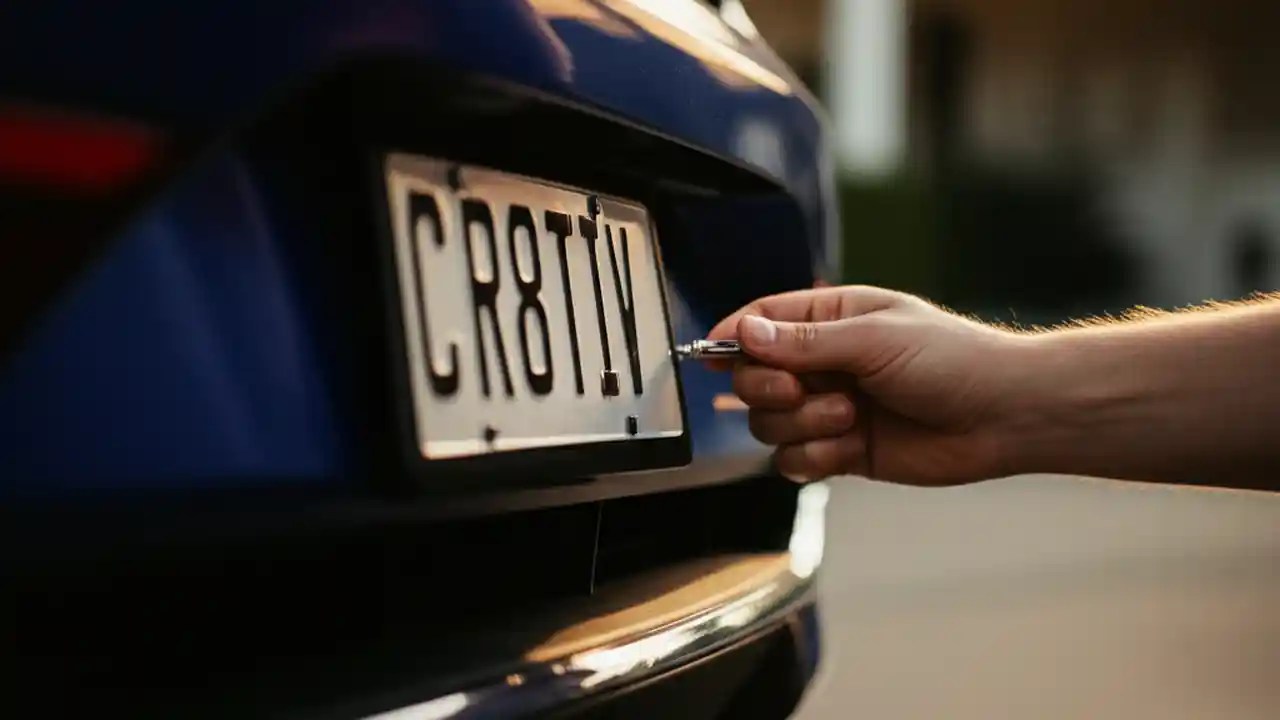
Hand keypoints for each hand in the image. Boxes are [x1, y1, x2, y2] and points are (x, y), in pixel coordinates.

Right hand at [707, 285, 1028, 484]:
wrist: (1004, 416)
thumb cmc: (953, 361)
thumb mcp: (875, 339)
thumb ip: (805, 342)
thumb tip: (745, 333)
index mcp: (830, 321)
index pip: (759, 322)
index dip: (732, 338)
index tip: (714, 356)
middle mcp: (824, 364)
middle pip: (752, 379)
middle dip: (768, 389)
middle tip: (802, 390)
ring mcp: (830, 409)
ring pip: (769, 425)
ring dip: (801, 426)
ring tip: (850, 417)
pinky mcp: (841, 452)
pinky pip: (794, 462)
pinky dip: (813, 459)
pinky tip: (848, 448)